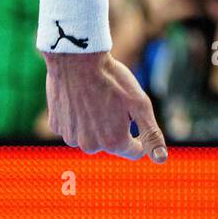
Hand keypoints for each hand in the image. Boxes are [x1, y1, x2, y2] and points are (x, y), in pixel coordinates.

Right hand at [44, 50, 167, 160]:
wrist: (77, 59)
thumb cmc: (112, 79)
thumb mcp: (140, 104)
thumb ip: (151, 134)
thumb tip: (161, 159)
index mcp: (113, 142)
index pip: (134, 151)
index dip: (140, 136)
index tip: (136, 117)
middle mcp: (90, 146)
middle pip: (111, 142)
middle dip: (116, 126)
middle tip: (114, 101)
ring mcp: (70, 137)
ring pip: (91, 134)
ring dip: (96, 121)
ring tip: (97, 97)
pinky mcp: (56, 125)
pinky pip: (74, 125)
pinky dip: (79, 115)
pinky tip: (80, 96)